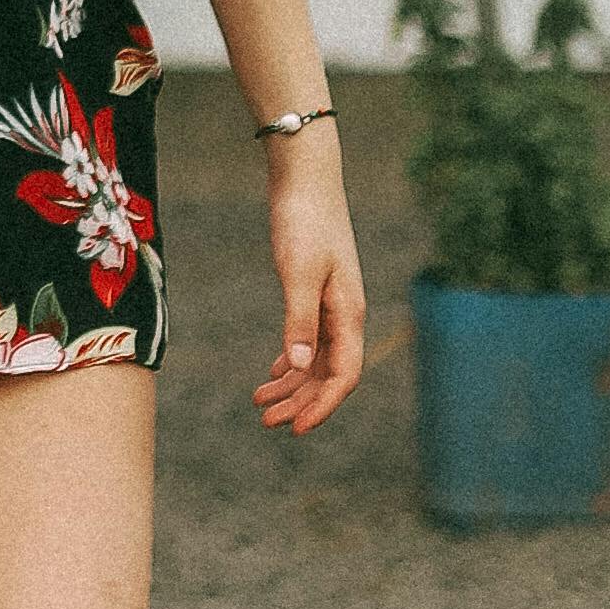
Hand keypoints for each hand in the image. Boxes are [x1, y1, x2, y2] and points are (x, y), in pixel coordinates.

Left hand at [252, 145, 367, 435]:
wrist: (305, 178)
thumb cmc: (304, 221)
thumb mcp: (298, 272)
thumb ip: (298, 321)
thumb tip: (295, 368)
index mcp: (349, 314)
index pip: (344, 375)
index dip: (323, 406)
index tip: (296, 429)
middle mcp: (345, 315)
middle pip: (328, 374)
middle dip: (301, 402)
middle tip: (267, 422)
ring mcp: (332, 304)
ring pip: (316, 360)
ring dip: (292, 385)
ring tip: (260, 403)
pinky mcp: (316, 292)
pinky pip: (309, 340)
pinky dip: (291, 360)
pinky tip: (272, 372)